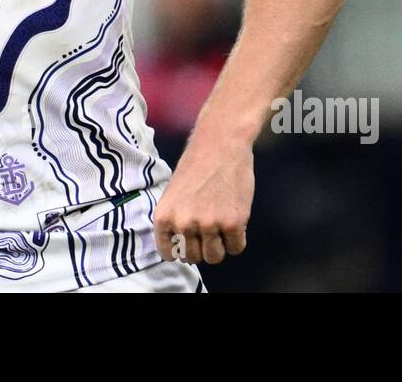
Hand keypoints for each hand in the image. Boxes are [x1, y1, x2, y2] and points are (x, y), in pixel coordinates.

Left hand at [153, 136, 254, 264]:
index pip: (169, 254)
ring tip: (222, 226)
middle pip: (193, 258)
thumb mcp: (173, 195)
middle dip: (202, 248)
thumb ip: (174, 221)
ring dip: (220, 246)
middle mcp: (183, 224)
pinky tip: (236, 221)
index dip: (181, 250)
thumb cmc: (196, 167)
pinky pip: (236, 248)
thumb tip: (181, 251)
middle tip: (209, 229)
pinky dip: (238, 239)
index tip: (190, 241)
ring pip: (215, 257)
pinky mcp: (233, 223)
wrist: (220, 143)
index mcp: (164, 217)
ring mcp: (208, 225)